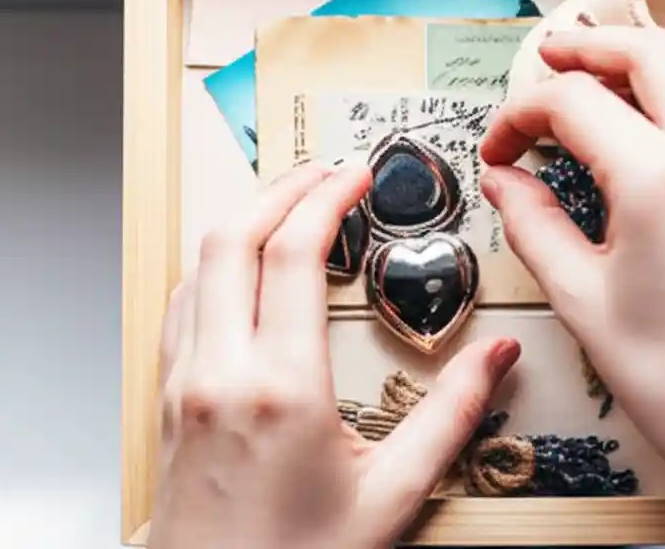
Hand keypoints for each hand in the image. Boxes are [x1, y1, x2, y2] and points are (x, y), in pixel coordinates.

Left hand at [150, 163, 520, 548]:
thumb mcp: (394, 495)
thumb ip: (452, 417)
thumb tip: (496, 358)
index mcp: (282, 389)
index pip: (293, 253)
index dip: (326, 198)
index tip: (355, 176)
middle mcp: (220, 373)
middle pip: (233, 236)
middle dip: (280, 187)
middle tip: (324, 170)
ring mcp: (183, 382)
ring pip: (198, 264)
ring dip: (242, 219)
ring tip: (287, 205)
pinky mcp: (167, 398)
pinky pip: (181, 304)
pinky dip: (214, 264)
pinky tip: (241, 269)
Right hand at [481, 27, 664, 546]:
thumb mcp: (580, 299)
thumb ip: (533, 224)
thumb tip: (503, 180)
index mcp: (657, 179)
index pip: (572, 104)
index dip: (520, 115)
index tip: (501, 149)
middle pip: (646, 54)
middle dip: (587, 49)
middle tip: (549, 60)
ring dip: (652, 66)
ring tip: (613, 81)